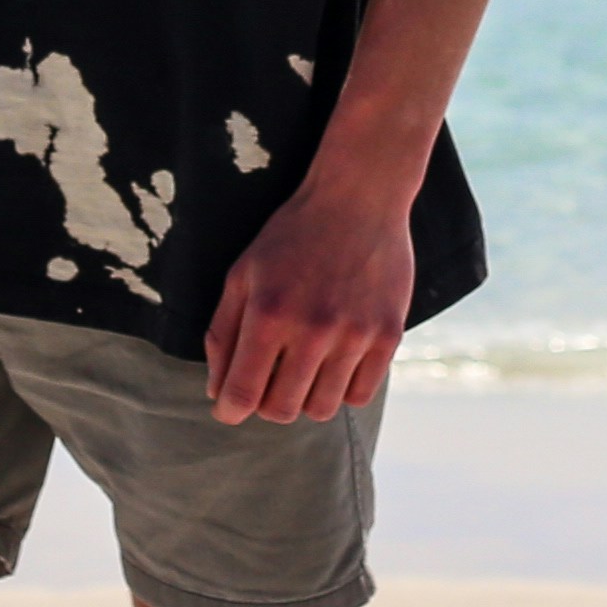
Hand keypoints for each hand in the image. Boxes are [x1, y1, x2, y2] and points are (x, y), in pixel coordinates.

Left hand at [203, 174, 414, 424]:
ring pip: (322, 409)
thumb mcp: (243, 274)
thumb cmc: (292, 236)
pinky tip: (336, 361)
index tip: (229, 405)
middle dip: (265, 402)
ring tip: (305, 367)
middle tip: (269, 377)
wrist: (359, 196)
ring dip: (306, 397)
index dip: (229, 409)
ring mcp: (355, 334)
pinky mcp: (388, 334)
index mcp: (269, 314)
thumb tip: (218, 392)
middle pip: (281, 410)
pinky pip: (360, 395)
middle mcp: (313, 329)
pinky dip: (342, 388)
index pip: (241, 394)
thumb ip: (223, 334)